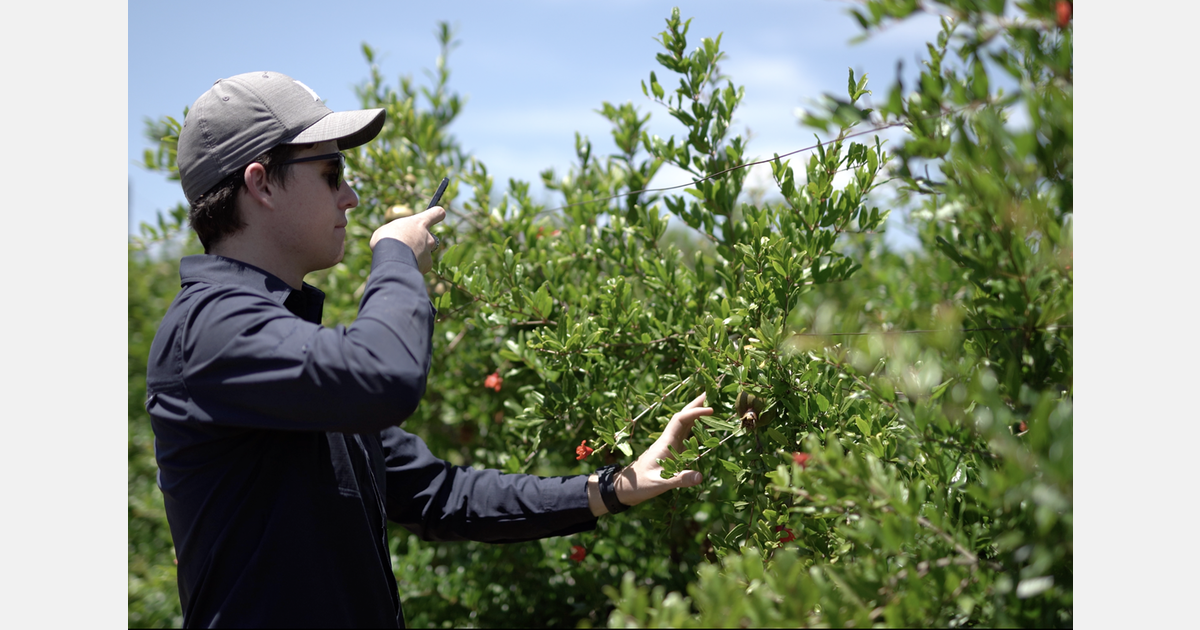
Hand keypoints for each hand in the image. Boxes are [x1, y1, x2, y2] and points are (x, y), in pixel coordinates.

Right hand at [370, 205, 445, 273]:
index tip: (437, 215)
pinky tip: (404, 267)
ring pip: (424, 254)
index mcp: (420, 222)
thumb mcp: (388, 229)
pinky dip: (414, 267)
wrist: (391, 257)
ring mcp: (429, 251)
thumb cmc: (386, 239)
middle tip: (406, 247)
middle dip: (421, 243)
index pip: (437, 213)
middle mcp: (428, 236)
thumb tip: (396, 238)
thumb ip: (398, 232)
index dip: (437, 214)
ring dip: (416, 256)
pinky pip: (422, 266)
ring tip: (401, 259)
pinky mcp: (427, 265)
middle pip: (430, 238)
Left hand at [588, 393, 711, 514]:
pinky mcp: (670, 451)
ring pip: (683, 424)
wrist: (625, 487)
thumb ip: (679, 479)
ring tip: (710, 405)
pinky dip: (694, 427)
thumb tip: (700, 476)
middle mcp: (667, 440)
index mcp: (664, 442)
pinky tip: (701, 426)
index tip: (711, 409)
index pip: (680, 420)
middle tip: (711, 393)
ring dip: (695, 414)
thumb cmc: (640, 484)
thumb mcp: (660, 483)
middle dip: (696, 405)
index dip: (695, 412)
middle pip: (682, 416)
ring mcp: (668, 444)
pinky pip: (684, 434)